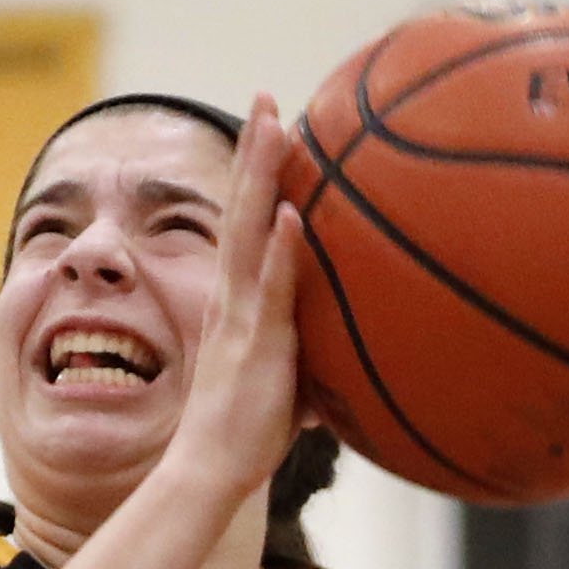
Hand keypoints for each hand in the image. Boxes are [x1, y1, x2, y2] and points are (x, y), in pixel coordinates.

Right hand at [175, 96, 315, 506]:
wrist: (210, 470)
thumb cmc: (249, 433)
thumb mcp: (290, 380)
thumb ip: (316, 357)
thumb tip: (359, 356)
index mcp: (240, 300)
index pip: (248, 224)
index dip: (256, 176)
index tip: (271, 127)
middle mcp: (235, 296)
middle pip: (244, 208)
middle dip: (256, 152)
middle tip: (267, 98)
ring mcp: (244, 315)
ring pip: (252, 231)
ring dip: (262, 178)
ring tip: (274, 126)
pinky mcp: (259, 343)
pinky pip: (273, 288)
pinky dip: (282, 250)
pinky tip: (294, 214)